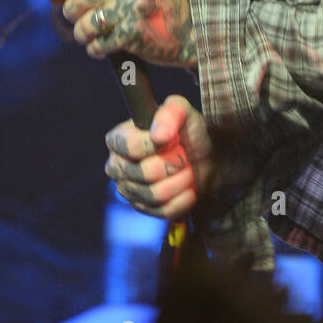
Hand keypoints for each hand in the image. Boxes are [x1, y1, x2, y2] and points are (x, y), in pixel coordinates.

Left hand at [61, 0, 196, 67]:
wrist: (190, 30)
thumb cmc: (154, 5)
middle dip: (73, 12)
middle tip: (79, 19)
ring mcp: (133, 7)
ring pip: (85, 22)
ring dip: (82, 33)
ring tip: (89, 36)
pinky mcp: (133, 33)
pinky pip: (98, 44)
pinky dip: (96, 49)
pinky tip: (102, 48)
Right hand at [104, 95, 216, 218]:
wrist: (205, 159)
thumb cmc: (188, 133)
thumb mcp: (185, 112)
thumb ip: (171, 112)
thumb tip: (158, 135)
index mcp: (117, 139)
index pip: (131, 146)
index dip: (160, 144)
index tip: (175, 138)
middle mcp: (116, 166)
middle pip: (146, 172)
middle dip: (175, 163)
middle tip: (184, 155)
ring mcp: (128, 190)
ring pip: (157, 194)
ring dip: (182, 180)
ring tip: (187, 169)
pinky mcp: (144, 209)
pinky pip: (165, 210)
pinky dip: (185, 197)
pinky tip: (188, 186)